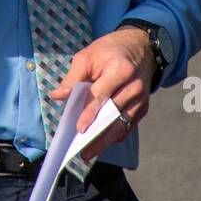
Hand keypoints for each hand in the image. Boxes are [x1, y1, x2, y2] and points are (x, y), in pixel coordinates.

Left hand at [49, 26, 156, 161]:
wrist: (140, 46)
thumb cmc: (109, 51)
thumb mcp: (87, 56)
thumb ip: (72, 78)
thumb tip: (57, 96)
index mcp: (121, 69)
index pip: (102, 95)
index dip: (90, 112)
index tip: (79, 128)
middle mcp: (134, 86)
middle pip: (113, 114)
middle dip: (97, 134)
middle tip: (82, 151)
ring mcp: (141, 99)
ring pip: (122, 124)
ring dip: (105, 141)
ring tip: (89, 153)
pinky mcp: (143, 107)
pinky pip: (128, 126)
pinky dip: (115, 136)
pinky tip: (102, 144)